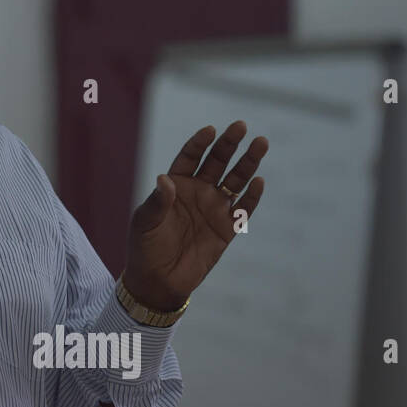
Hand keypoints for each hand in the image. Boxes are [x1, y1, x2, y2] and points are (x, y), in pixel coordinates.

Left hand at [123, 121, 268, 310]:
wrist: (157, 280)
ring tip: (260, 143)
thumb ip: (157, 201)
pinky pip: (244, 209)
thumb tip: (165, 179)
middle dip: (228, 144)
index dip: (200, 143)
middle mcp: (198, 192)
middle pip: (216, 162)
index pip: (190, 157)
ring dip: (248, 163)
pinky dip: (252, 196)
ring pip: (235, 180)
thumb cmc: (145, 247)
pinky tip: (258, 182)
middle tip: (240, 126)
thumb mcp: (145, 222)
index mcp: (176, 185)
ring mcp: (214, 209)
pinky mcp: (227, 228)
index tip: (210, 130)